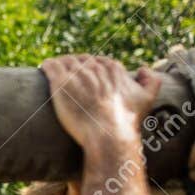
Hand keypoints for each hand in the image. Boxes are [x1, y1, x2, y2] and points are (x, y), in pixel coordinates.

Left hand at [40, 55, 162, 158]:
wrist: (108, 134)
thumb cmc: (126, 121)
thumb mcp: (146, 99)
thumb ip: (151, 82)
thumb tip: (143, 68)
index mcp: (113, 69)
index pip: (99, 61)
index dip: (92, 68)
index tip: (86, 75)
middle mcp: (95, 68)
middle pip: (81, 60)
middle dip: (75, 66)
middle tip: (68, 76)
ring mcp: (77, 74)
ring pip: (65, 61)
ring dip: (59, 65)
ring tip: (53, 72)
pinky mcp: (61, 83)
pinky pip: (50, 66)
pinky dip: (46, 66)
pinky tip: (43, 69)